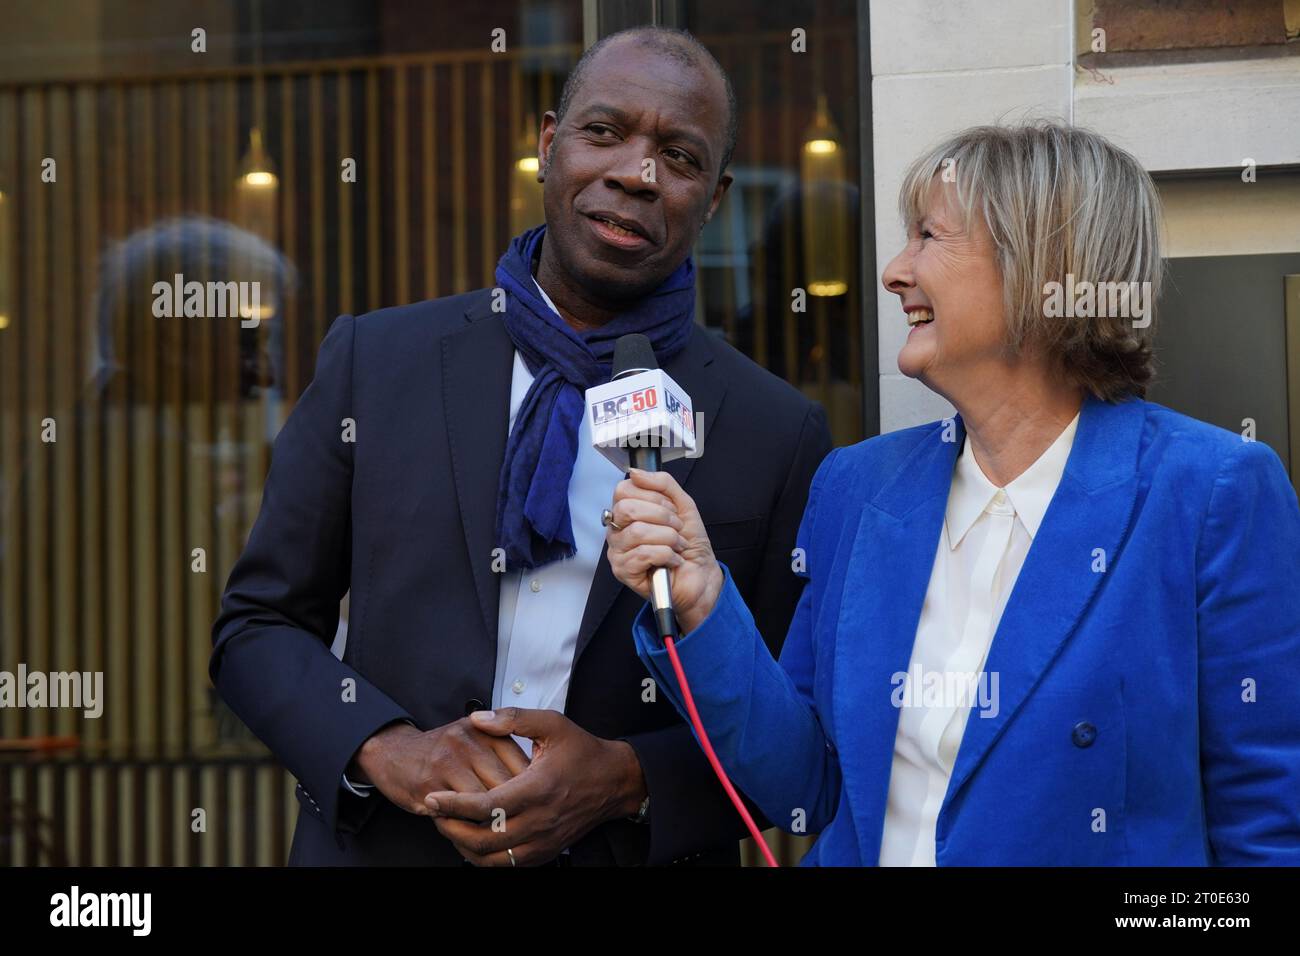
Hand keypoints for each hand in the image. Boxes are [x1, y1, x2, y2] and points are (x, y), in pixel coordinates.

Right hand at [350, 718, 529, 816]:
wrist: (394, 753)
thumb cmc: (441, 750)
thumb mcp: (474, 738)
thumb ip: (501, 752)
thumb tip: (535, 779)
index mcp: (483, 731)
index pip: (519, 762)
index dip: (530, 789)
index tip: (536, 805)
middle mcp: (467, 743)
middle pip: (505, 783)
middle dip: (514, 806)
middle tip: (522, 822)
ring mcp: (448, 763)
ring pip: (483, 801)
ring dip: (492, 819)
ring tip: (500, 829)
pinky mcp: (430, 785)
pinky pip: (458, 812)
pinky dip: (468, 824)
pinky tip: (473, 829)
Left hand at [422, 708, 646, 865]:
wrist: (616, 781)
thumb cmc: (583, 752)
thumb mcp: (552, 724)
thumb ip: (513, 718)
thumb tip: (478, 718)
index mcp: (538, 788)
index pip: (486, 806)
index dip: (454, 805)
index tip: (431, 798)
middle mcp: (540, 820)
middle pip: (483, 839)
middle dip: (451, 828)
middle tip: (434, 813)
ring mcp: (544, 841)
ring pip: (492, 859)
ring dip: (465, 847)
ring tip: (449, 827)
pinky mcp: (546, 852)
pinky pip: (507, 865)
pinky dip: (484, 857)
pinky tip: (473, 839)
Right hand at [606, 467, 723, 633]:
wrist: (701, 574)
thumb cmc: (689, 542)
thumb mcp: (682, 504)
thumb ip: (662, 483)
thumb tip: (635, 472)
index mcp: (628, 511)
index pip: (623, 490)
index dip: (653, 496)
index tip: (671, 509)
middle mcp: (618, 530)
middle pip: (627, 509)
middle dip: (662, 516)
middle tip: (676, 528)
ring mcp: (618, 551)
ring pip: (638, 532)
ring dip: (668, 537)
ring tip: (676, 545)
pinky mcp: (623, 571)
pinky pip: (643, 554)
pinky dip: (667, 555)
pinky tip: (672, 560)